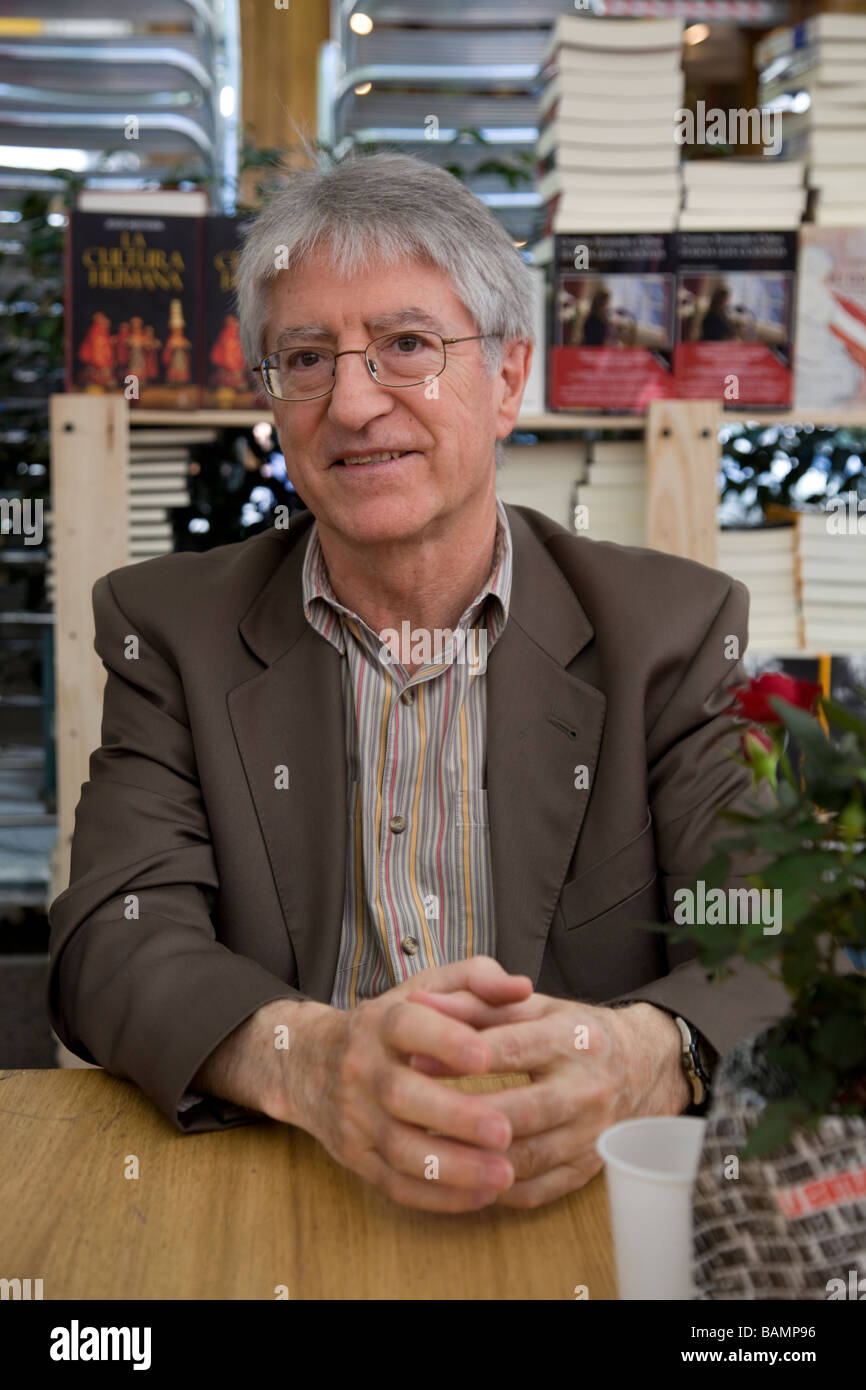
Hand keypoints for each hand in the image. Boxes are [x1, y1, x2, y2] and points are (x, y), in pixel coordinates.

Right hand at [283, 956, 533, 1211]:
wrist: (306, 1062)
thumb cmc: (388, 1024)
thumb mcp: (424, 988)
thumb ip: (475, 980)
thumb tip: (522, 988)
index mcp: (380, 1022)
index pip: (407, 1026)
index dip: (444, 1040)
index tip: (486, 1055)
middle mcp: (361, 1068)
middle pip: (402, 1095)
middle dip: (455, 1116)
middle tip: (505, 1131)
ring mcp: (354, 1117)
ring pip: (399, 1149)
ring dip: (453, 1168)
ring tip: (505, 1175)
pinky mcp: (355, 1157)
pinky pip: (395, 1184)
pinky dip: (438, 1196)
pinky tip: (481, 1195)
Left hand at [405, 989, 690, 1208]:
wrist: (643, 1066)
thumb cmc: (573, 1032)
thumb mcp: (532, 1006)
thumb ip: (473, 1004)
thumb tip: (417, 1004)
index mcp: (573, 1039)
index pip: (511, 1049)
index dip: (460, 1057)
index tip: (413, 1061)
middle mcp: (587, 1088)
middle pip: (520, 1112)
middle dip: (464, 1118)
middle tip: (411, 1117)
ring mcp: (590, 1134)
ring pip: (526, 1159)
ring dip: (474, 1161)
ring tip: (426, 1152)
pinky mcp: (587, 1170)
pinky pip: (536, 1190)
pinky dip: (495, 1190)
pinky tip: (461, 1176)